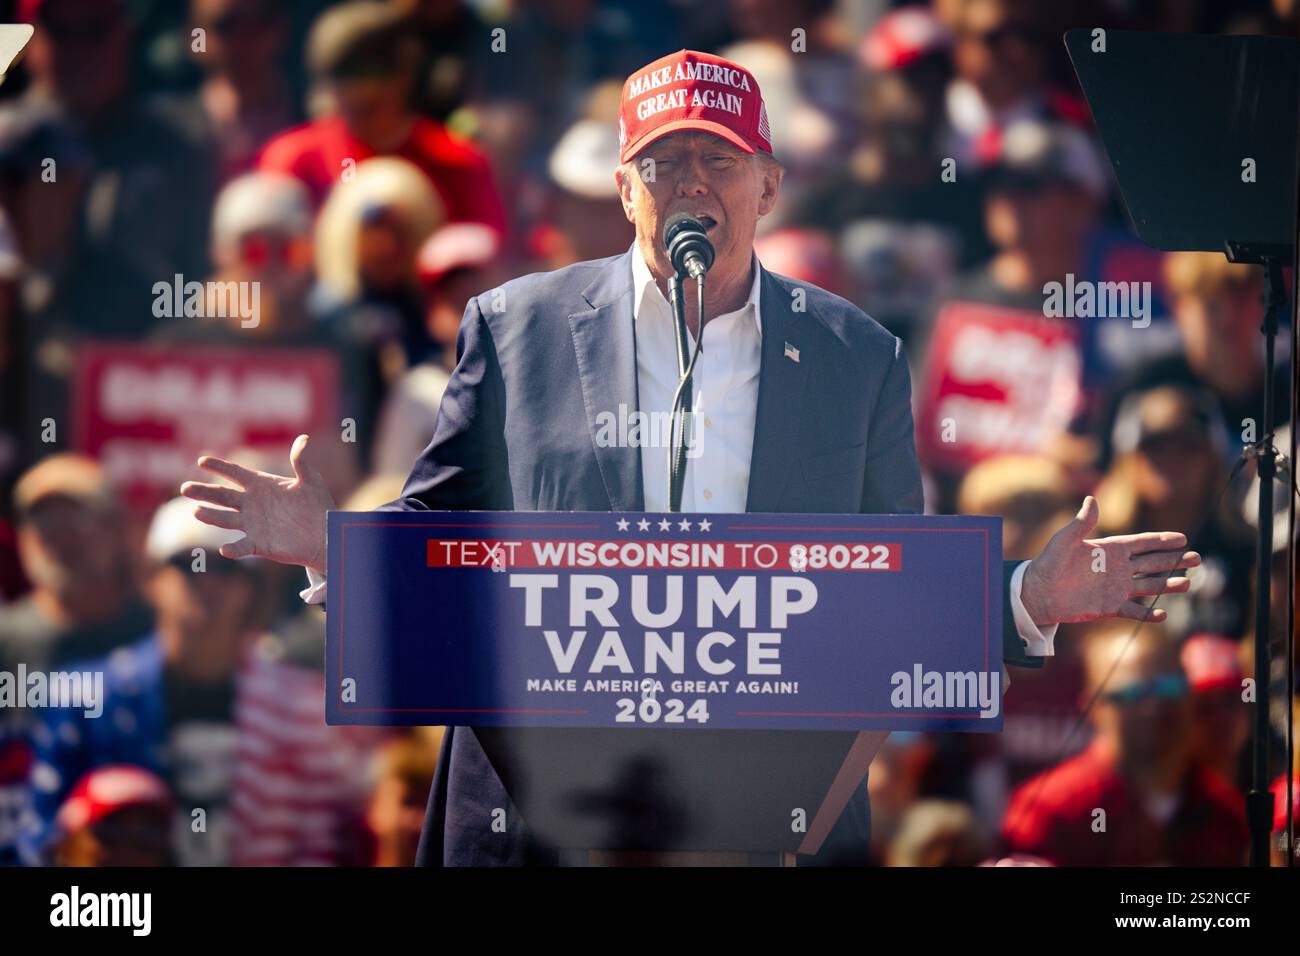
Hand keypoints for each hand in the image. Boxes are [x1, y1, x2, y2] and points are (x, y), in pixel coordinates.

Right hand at [180, 434, 335, 573]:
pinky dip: (233, 549)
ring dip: (211, 516)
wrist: (325, 534)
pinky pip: (242, 547)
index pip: (234, 473)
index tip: (201, 461)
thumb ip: (301, 462)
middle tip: (185, 488)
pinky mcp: (259, 544)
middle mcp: (252, 504)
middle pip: (222, 495)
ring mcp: (253, 524)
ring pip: (225, 519)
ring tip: (197, 511)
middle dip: (203, 492)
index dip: (218, 466)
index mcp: (261, 485)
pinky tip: (224, 549)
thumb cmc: (317, 505)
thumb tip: (304, 439)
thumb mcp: (310, 480)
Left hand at [1020, 496, 1200, 625]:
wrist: (1038, 592)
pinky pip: (1133, 611)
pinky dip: (1147, 614)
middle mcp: (1117, 568)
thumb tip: (1091, 499)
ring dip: (1167, 585)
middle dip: (1174, 561)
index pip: (1142, 543)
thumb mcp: (1065, 540)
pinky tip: (1162, 614)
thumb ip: (1082, 523)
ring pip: (1148, 586)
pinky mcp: (1109, 607)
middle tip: (1197, 558)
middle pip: (1152, 563)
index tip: (1183, 538)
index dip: (1162, 541)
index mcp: (1110, 549)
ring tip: (1187, 583)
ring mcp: (1116, 589)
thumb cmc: (1049, 563)